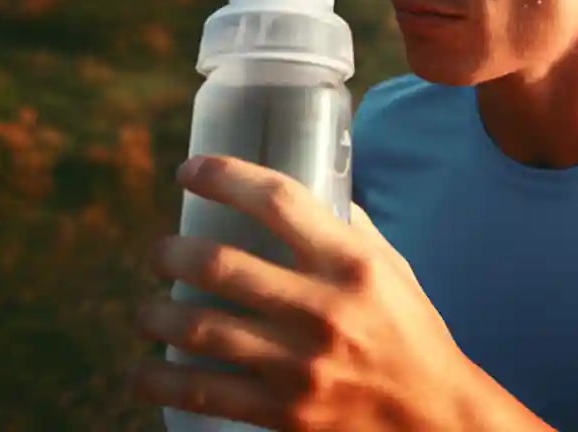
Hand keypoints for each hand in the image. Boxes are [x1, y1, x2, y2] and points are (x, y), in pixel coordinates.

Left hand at [127, 154, 498, 429]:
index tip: (190, 170)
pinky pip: (202, 393)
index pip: (278, 200)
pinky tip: (143, 371)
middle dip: (170, 251)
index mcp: (352, 264)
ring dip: (155, 314)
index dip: (225, 176)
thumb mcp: (392, 269)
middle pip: (220, 264)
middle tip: (159, 251)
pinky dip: (159, 381)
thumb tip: (300, 191)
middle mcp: (324, 309)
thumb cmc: (411, 333)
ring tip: (147, 310)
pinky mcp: (284, 414)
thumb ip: (347, 229)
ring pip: (198, 329)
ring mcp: (300, 365)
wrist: (433, 418)